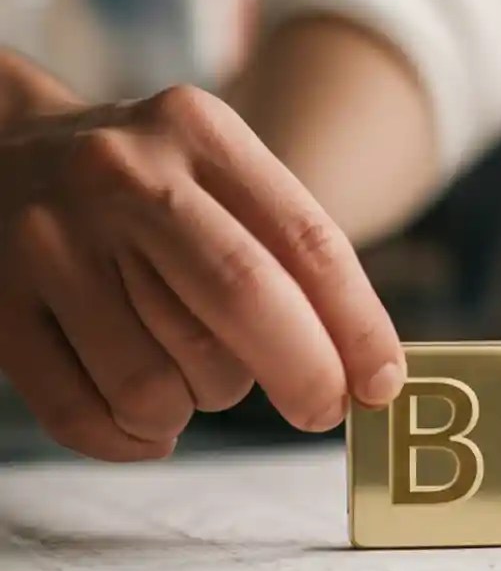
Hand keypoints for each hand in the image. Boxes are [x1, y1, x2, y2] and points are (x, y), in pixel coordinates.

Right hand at [0, 55, 404, 460]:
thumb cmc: (148, 190)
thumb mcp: (220, 178)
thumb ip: (291, 259)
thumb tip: (366, 373)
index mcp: (198, 133)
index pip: (306, 242)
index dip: (358, 327)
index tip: (383, 385)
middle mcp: (121, 177)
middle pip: (242, 300)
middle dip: (303, 375)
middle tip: (321, 410)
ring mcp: (48, 241)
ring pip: (162, 378)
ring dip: (201, 402)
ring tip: (194, 372)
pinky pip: (87, 415)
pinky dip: (136, 437)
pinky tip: (151, 417)